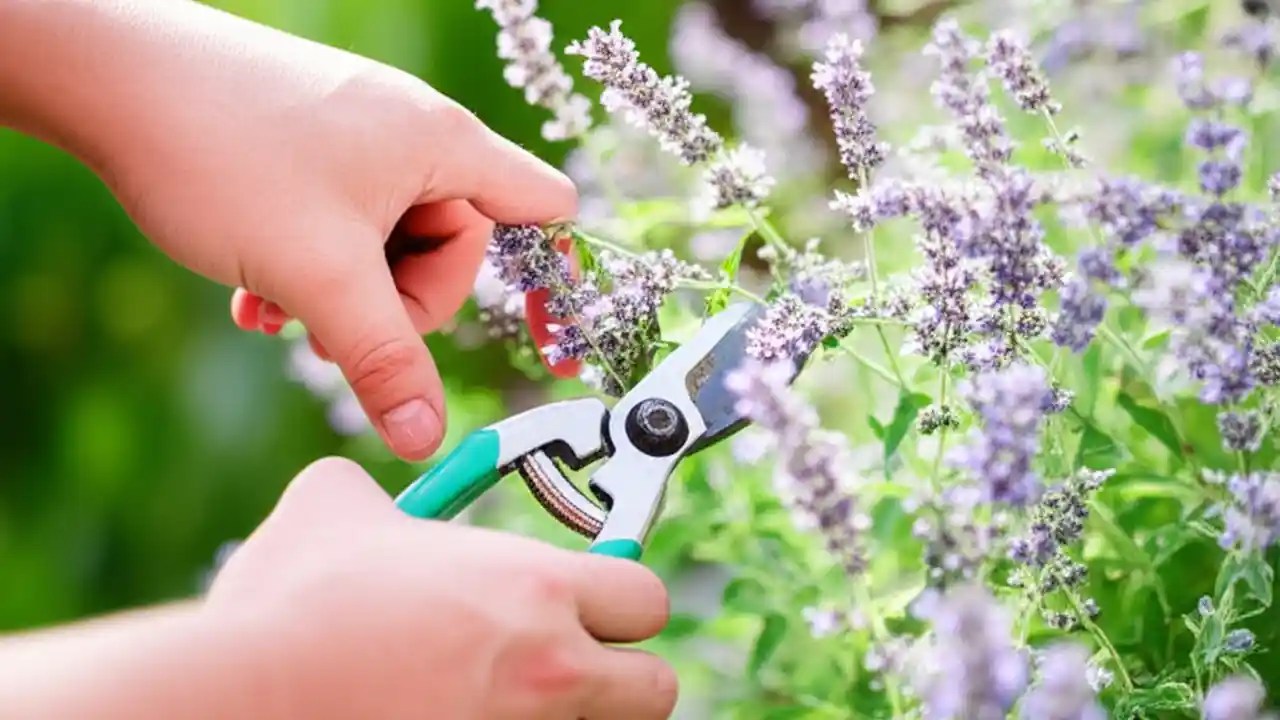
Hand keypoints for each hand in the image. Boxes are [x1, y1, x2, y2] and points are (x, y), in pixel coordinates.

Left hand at [0, 0, 576, 460]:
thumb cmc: (227, 156)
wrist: (111, 77)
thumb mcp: (319, 277)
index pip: (540, 203)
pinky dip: (310, 264)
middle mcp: (411, 132)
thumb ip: (384, 361)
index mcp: (443, 146)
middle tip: (335, 327)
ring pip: (387, 241)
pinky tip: (256, 295)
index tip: (523, 325)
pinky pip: (341, 221)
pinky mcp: (310, 143)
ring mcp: (358, 134)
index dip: (543, 268)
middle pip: (452, 245)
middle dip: (396, 301)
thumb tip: (428, 439)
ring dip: (342, 291)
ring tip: (280, 309)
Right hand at [204, 458, 677, 718]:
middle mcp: (549, 669)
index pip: (646, 598)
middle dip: (623, 678)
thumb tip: (368, 494)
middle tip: (569, 668)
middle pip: (657, 688)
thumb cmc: (291, 603)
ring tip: (509, 701)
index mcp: (533, 589)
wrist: (244, 694)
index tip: (589, 606)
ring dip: (572, 717)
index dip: (620, 601)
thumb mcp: (336, 506)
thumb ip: (379, 492)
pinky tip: (463, 719)